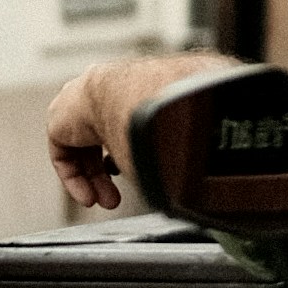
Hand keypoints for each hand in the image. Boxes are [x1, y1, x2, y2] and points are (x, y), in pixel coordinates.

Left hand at [47, 51, 220, 212]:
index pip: (127, 117)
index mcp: (133, 85)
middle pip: (102, 137)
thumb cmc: (166, 105)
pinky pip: (64, 157)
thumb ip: (195, 134)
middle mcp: (104, 93)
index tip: (144, 165)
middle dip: (111, 169)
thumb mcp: (180, 122)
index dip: (133, 148)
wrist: (135, 96)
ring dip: (96, 180)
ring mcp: (78, 106)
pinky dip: (76, 180)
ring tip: (109, 202)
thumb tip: (228, 154)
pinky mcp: (59, 121)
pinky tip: (91, 197)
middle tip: (122, 193)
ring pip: (84, 151)